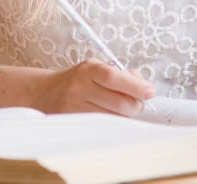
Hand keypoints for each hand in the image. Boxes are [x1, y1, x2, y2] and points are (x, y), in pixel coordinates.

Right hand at [38, 58, 155, 114]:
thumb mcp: (96, 67)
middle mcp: (80, 89)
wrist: (45, 93)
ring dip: (126, 116)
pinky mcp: (74, 124)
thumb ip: (119, 74)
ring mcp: (75, 109)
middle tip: (140, 102)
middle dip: (136, 105)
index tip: (150, 92)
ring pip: (113, 119)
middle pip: (118, 103)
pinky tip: (115, 117)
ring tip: (126, 108)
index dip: (135, 86)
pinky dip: (114, 123)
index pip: (114, 77)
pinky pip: (103, 128)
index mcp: (88, 70)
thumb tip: (143, 87)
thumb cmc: (80, 78)